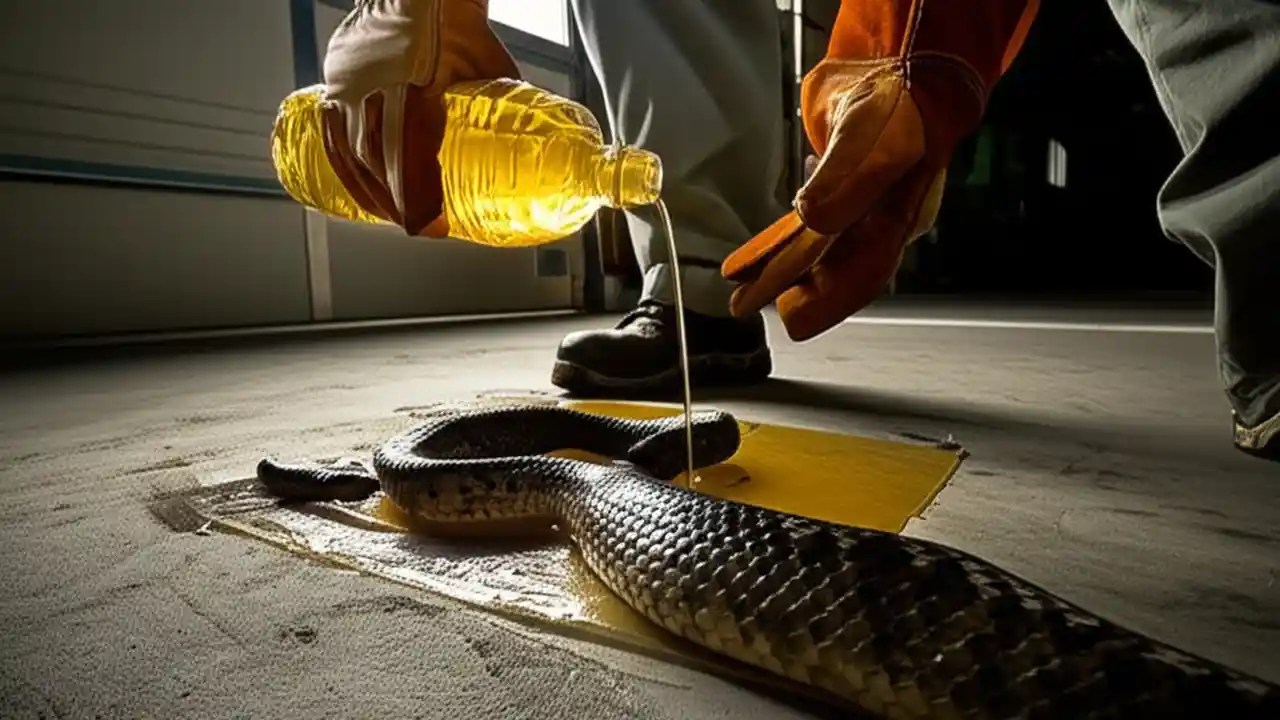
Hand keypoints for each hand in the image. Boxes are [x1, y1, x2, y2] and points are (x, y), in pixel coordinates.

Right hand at [318, 0, 519, 236]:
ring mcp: (349, 81)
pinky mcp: (337, 73)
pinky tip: (349, 176)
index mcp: (413, 89)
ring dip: (365, 186)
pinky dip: (338, 156)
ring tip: (384, 211)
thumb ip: (501, 106)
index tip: (430, 226)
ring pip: (348, 147)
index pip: (407, 159)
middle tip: (418, 224)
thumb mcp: (489, 67)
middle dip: (395, 202)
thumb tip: (523, 144)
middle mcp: (373, 89)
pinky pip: (329, 124)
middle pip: (375, 162)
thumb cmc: (457, 17)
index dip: (416, 199)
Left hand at [721, 0, 1039, 341]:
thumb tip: (809, 215)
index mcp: (901, 215)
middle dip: (795, 294)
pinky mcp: (842, 200)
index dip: (827, 296)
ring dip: (779, 272)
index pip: (864, 268)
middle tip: (746, 309)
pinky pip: (808, 233)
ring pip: (819, 256)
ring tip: (739, 291)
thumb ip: (842, 172)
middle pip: (839, 272)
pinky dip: (778, 245)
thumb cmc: (894, 98)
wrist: (906, 71)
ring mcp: (866, 215)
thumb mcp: (866, 127)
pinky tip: (747, 258)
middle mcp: (885, 224)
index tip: (787, 311)